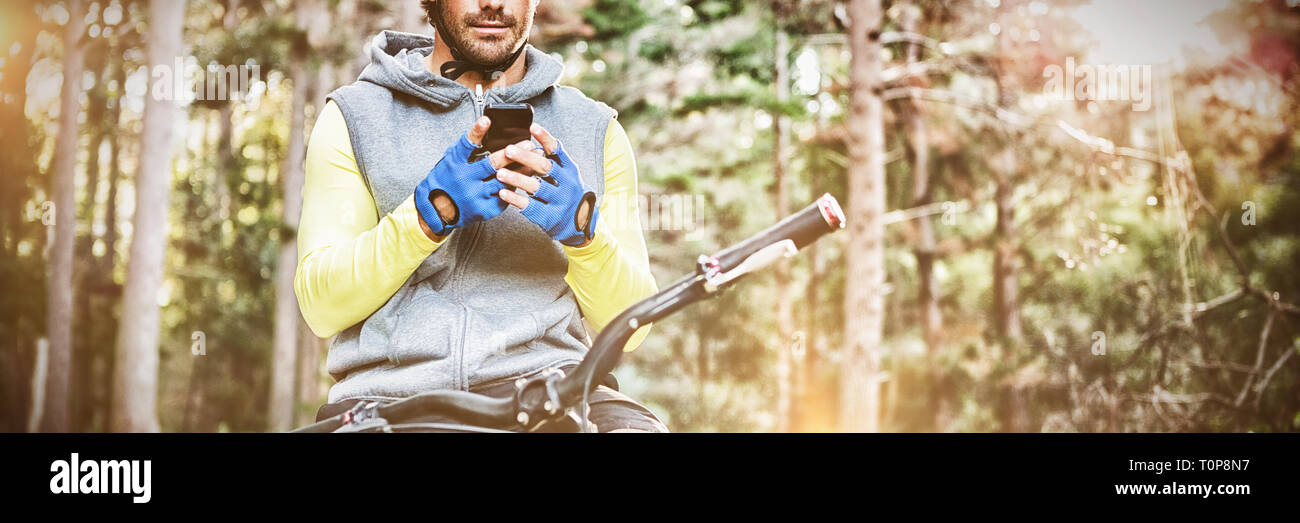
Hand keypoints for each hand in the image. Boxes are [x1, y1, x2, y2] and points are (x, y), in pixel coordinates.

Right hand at [414, 117, 531, 236]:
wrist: (438, 211)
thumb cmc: (446, 181)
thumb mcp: (450, 161)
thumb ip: (466, 149)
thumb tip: (485, 130)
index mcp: (455, 164)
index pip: (466, 144)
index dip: (477, 131)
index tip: (487, 120)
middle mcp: (465, 179)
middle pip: (492, 163)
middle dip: (512, 152)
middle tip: (528, 143)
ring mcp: (475, 195)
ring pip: (504, 180)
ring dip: (521, 169)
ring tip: (534, 159)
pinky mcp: (485, 209)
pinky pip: (505, 195)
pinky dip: (516, 185)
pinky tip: (527, 177)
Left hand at [494, 124, 597, 246]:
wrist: (579, 223)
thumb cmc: (566, 192)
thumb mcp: (566, 174)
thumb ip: (551, 160)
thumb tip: (530, 140)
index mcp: (569, 169)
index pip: (558, 150)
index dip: (545, 138)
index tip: (532, 127)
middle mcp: (567, 184)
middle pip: (545, 167)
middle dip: (526, 158)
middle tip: (508, 150)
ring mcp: (559, 201)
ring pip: (536, 187)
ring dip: (516, 179)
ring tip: (500, 173)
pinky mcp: (550, 216)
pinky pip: (530, 206)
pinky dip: (515, 199)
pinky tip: (502, 193)